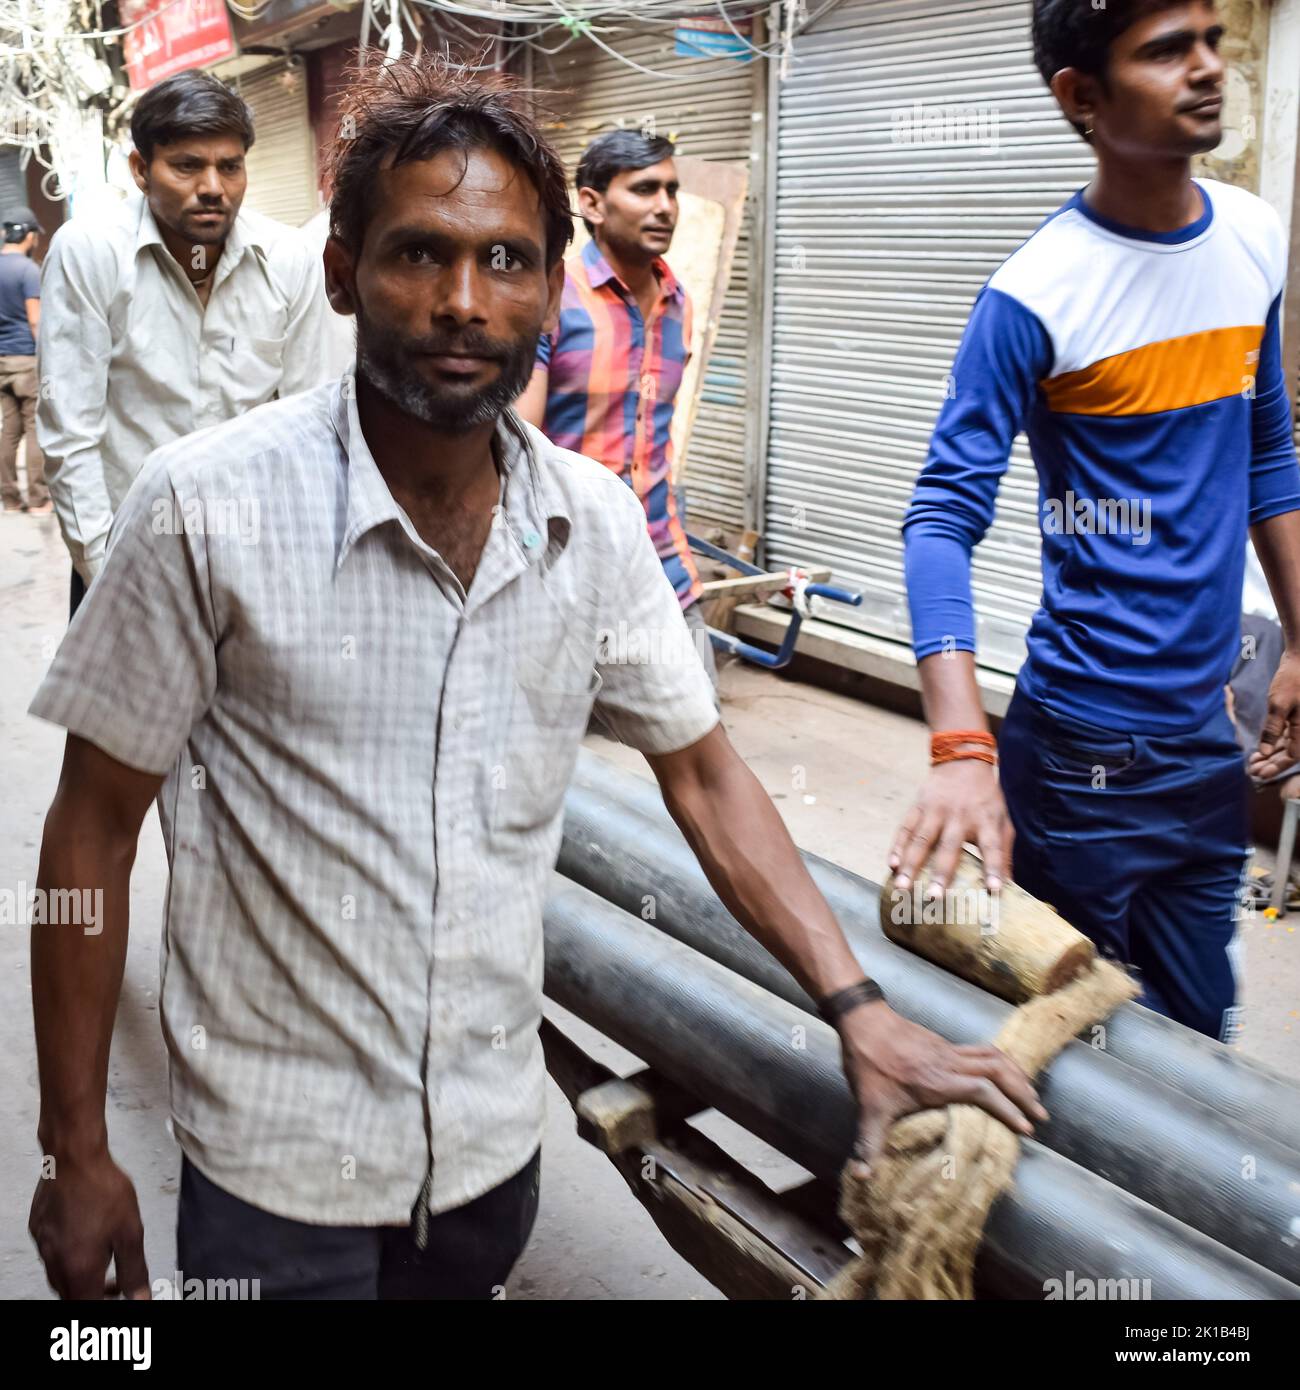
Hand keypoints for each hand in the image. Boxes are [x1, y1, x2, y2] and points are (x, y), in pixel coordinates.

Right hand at [29, 1149, 149, 1298]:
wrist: (74, 1157)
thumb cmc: (103, 1189)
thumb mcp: (130, 1232)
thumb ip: (134, 1269)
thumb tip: (141, 1297)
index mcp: (79, 1269)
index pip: (88, 1306)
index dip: (106, 1305)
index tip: (120, 1296)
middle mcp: (55, 1262)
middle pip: (71, 1295)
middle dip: (93, 1294)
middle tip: (115, 1284)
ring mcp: (43, 1246)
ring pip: (59, 1277)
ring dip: (80, 1277)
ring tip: (103, 1260)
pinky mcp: (37, 1229)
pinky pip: (51, 1255)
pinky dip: (68, 1257)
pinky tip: (83, 1239)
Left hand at [836, 1000, 1047, 1176]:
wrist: (862, 1020)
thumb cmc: (868, 1064)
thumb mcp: (868, 1108)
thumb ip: (868, 1143)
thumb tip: (859, 1177)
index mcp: (938, 1081)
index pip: (983, 1092)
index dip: (1007, 1109)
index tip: (1027, 1128)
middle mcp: (950, 1063)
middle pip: (998, 1071)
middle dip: (1023, 1092)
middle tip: (1041, 1114)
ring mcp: (949, 1050)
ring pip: (994, 1056)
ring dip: (1016, 1074)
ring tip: (1032, 1094)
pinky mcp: (945, 1044)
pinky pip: (982, 1050)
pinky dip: (1000, 1062)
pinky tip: (1004, 1073)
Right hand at [888, 758, 1010, 892]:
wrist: (963, 761)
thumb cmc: (986, 799)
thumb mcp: (1002, 821)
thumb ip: (1004, 853)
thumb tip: (1009, 888)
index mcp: (985, 820)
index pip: (992, 847)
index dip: (994, 868)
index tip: (994, 891)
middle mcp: (959, 816)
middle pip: (949, 847)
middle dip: (941, 873)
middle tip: (933, 898)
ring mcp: (936, 811)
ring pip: (921, 840)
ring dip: (910, 864)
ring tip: (902, 887)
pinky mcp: (918, 806)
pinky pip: (905, 828)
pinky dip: (897, 846)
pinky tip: (891, 864)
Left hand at [1248, 650, 1299, 781]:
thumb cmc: (1292, 679)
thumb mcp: (1278, 704)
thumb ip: (1272, 729)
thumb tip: (1264, 752)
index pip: (1293, 756)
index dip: (1276, 767)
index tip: (1259, 774)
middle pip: (1290, 753)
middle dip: (1271, 763)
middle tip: (1252, 771)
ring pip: (1288, 745)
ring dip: (1272, 755)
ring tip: (1254, 762)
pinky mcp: (1297, 716)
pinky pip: (1287, 735)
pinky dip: (1275, 743)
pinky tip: (1262, 749)